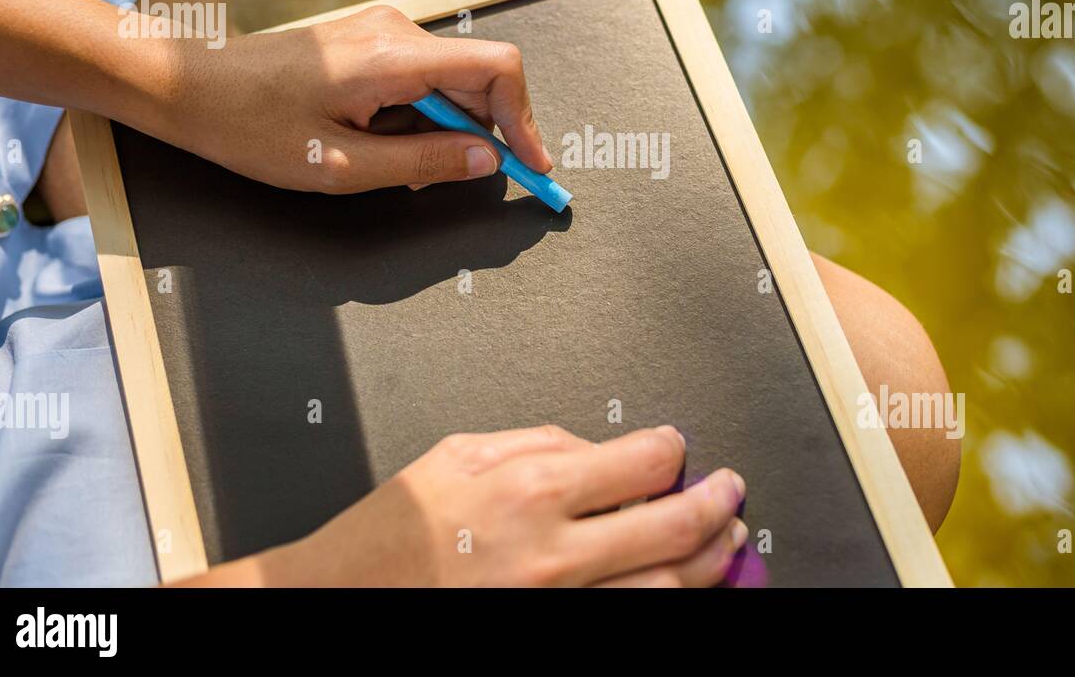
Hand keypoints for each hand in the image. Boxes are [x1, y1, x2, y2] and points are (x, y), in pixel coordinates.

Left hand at [148, 5, 553, 192]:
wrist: (189, 86)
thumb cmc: (249, 125)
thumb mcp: (342, 166)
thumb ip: (425, 163)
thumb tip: (488, 161)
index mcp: (394, 57)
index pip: (497, 69)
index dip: (524, 120)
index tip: (530, 165)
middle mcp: (396, 31)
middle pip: (479, 77)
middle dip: (488, 133)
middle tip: (474, 182)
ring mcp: (383, 31)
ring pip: (451, 81)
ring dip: (450, 129)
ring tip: (406, 169)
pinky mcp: (370, 41)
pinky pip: (422, 78)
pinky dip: (425, 117)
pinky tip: (388, 147)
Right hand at [247, 425, 747, 586]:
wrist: (343, 598)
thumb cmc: (393, 532)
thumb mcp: (459, 452)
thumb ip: (536, 440)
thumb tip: (596, 446)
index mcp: (532, 489)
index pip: (643, 462)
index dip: (673, 449)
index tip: (676, 447)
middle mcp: (555, 553)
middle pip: (674, 528)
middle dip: (717, 504)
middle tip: (731, 492)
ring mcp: (559, 606)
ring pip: (668, 589)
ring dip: (710, 562)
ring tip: (727, 541)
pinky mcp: (550, 634)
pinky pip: (632, 622)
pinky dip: (667, 602)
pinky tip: (680, 587)